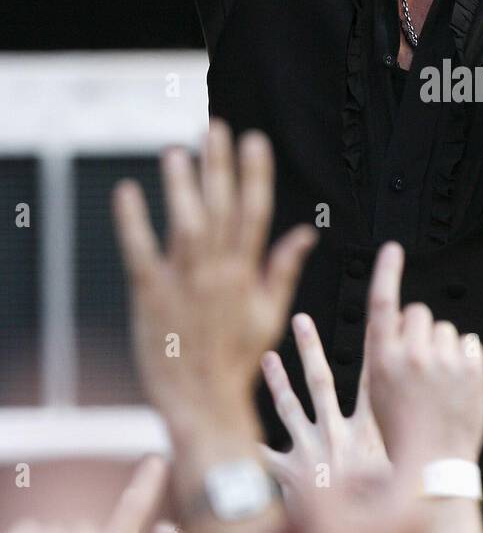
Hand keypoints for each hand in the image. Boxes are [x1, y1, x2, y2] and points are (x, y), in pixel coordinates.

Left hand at [112, 120, 317, 434]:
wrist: (205, 404)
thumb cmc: (236, 361)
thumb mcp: (269, 314)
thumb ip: (283, 269)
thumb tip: (305, 232)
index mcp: (246, 274)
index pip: (255, 213)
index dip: (255, 174)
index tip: (253, 140)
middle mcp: (218, 273)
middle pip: (222, 209)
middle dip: (219, 166)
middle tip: (214, 128)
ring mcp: (184, 284)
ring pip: (186, 224)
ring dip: (182, 186)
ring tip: (176, 150)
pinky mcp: (151, 296)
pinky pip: (141, 252)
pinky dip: (133, 222)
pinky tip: (127, 192)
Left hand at [258, 311, 390, 506]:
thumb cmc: (376, 519)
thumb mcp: (398, 487)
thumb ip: (402, 463)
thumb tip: (423, 447)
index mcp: (363, 434)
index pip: (369, 385)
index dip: (371, 354)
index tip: (372, 324)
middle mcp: (332, 435)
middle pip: (320, 382)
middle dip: (310, 350)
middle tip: (302, 321)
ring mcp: (307, 450)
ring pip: (289, 407)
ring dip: (278, 381)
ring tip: (267, 357)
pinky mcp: (288, 472)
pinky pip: (266, 456)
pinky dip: (254, 445)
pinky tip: (239, 431)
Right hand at [365, 242, 482, 468]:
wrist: (432, 465)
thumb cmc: (402, 433)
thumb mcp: (376, 391)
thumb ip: (386, 353)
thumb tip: (400, 323)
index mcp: (381, 360)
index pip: (382, 304)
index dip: (386, 273)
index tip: (392, 251)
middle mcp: (412, 355)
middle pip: (418, 312)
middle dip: (419, 328)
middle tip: (420, 360)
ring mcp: (444, 361)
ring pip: (445, 329)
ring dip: (443, 346)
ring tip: (438, 380)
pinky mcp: (472, 369)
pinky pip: (469, 344)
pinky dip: (465, 359)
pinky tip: (456, 384)